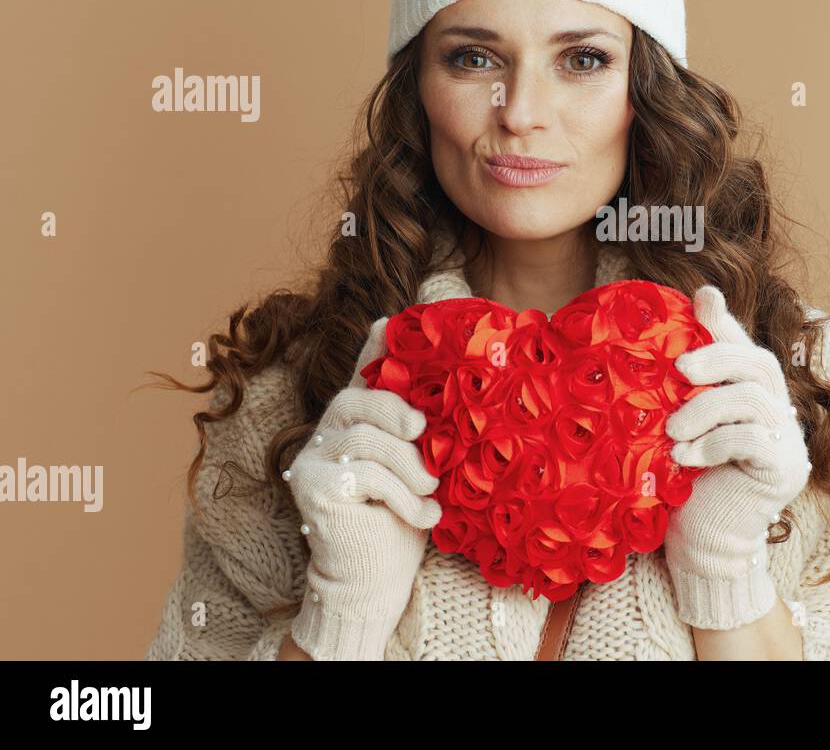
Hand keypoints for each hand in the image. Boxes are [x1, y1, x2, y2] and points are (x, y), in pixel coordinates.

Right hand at [285, 316, 440, 659]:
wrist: (374, 582)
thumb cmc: (400, 526)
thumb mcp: (418, 474)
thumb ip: (420, 440)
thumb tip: (445, 408)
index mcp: (354, 425)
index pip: (360, 378)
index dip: (373, 348)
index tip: (390, 321)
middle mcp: (326, 435)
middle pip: (356, 399)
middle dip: (395, 409)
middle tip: (423, 431)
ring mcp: (312, 461)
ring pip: (365, 438)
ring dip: (408, 466)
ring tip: (429, 490)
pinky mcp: (310, 488)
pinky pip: (366, 475)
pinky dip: (402, 496)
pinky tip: (421, 515)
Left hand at [662, 285, 811, 629]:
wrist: (702, 541)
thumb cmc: (685, 484)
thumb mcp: (676, 428)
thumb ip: (676, 392)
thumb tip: (651, 351)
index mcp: (750, 394)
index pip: (743, 347)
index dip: (724, 321)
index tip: (702, 297)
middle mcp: (776, 409)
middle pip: (757, 362)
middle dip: (716, 357)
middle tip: (679, 368)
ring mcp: (786, 438)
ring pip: (752, 398)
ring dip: (705, 409)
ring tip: (672, 432)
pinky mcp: (784, 468)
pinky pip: (753, 438)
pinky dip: (714, 443)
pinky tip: (686, 458)